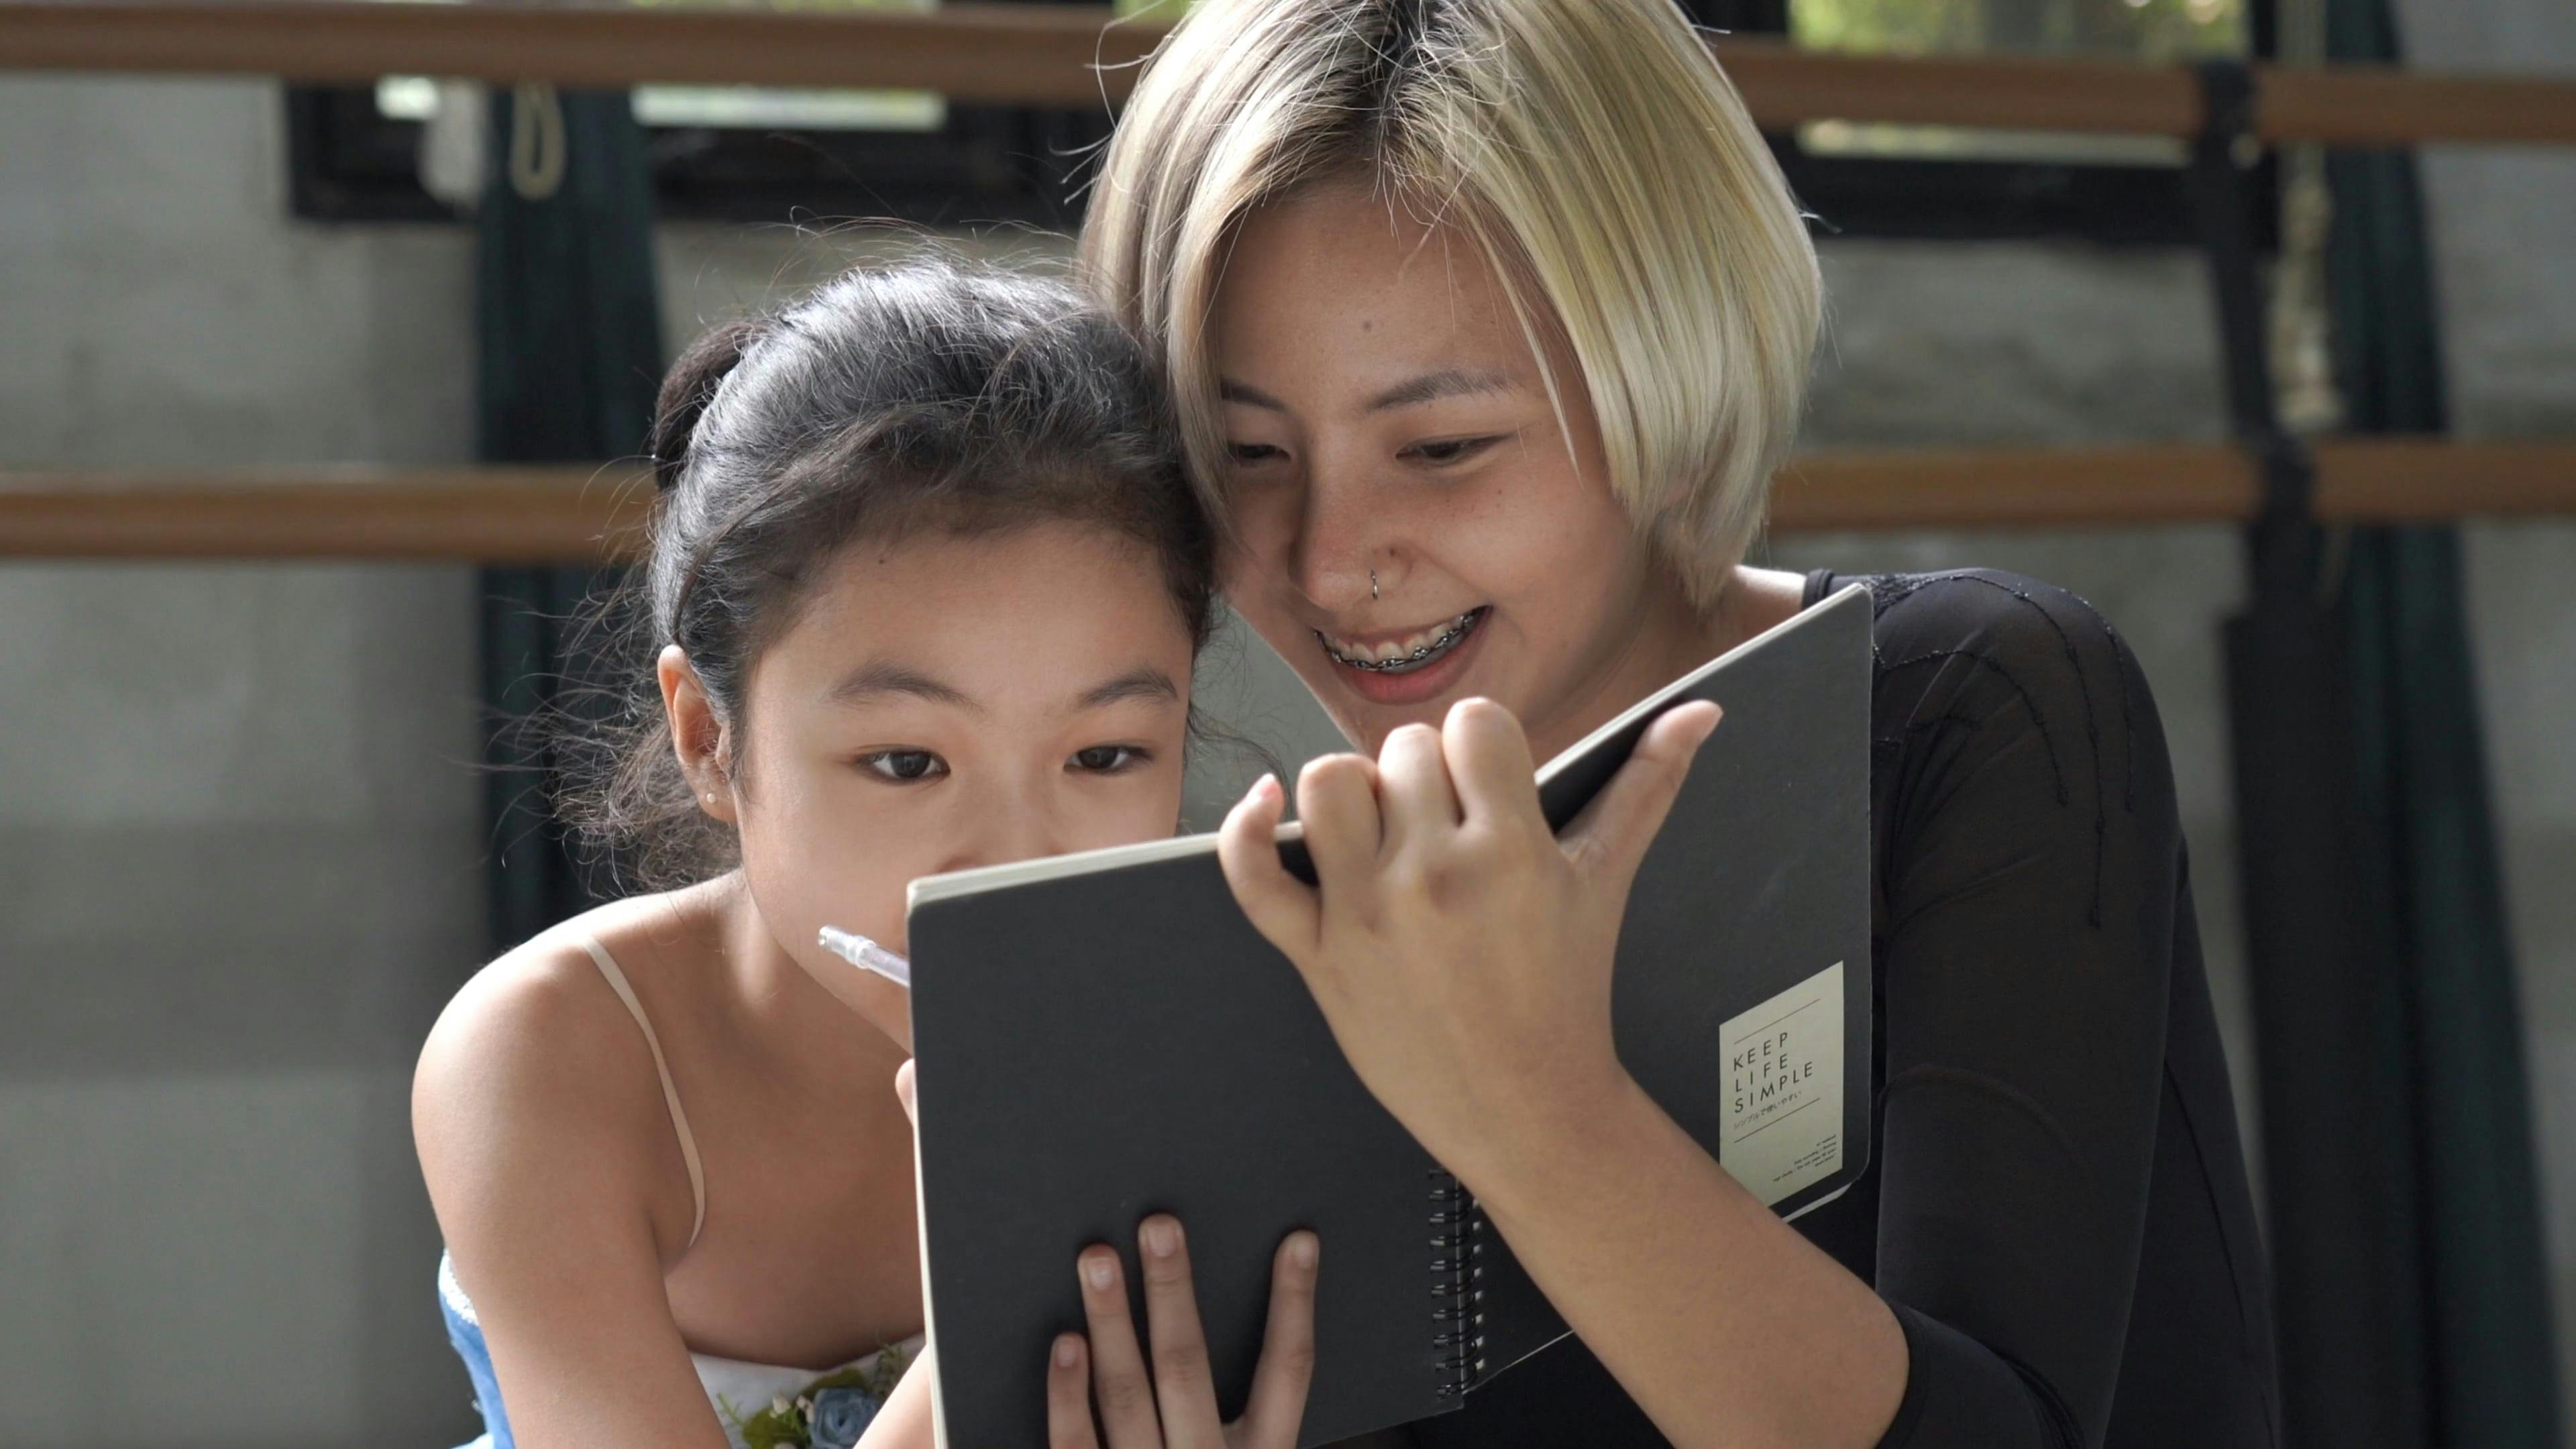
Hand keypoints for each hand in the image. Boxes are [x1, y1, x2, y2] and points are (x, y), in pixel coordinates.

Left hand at [1052, 1216, 1318, 1448]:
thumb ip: (1237, 1417)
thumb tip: (1200, 1312)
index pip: (1288, 1373)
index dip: (1294, 1305)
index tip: (1297, 1244)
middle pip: (1187, 1369)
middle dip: (1171, 1291)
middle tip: (1158, 1226)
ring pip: (1127, 1394)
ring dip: (1112, 1321)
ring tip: (1099, 1262)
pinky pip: (1076, 1442)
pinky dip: (1068, 1392)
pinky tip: (1067, 1343)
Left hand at [1214, 696, 1720, 1192]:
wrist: (1528, 1108)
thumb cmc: (1567, 992)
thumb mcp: (1605, 883)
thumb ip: (1647, 786)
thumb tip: (1698, 711)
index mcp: (1511, 848)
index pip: (1473, 724)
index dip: (1479, 745)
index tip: (1487, 783)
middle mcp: (1433, 873)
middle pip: (1400, 750)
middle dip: (1423, 776)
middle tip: (1446, 828)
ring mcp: (1366, 915)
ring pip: (1326, 784)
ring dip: (1351, 793)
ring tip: (1380, 831)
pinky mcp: (1316, 955)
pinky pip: (1254, 875)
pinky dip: (1247, 831)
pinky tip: (1267, 803)